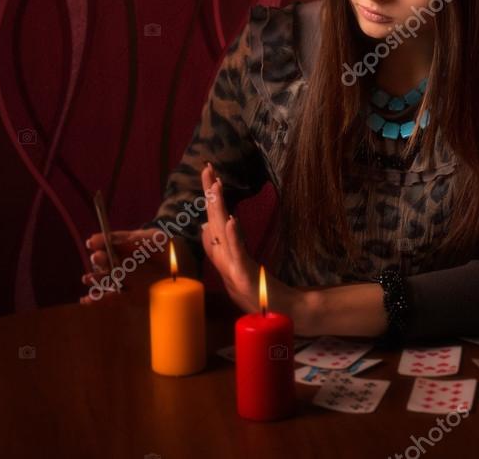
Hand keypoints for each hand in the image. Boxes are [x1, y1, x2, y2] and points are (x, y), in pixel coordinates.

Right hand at [79, 228, 169, 303]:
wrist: (186, 268)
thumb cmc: (169, 249)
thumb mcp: (156, 238)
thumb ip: (135, 239)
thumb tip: (111, 239)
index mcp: (127, 245)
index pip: (110, 242)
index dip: (100, 241)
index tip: (93, 242)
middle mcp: (122, 261)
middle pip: (107, 261)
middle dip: (101, 260)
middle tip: (98, 258)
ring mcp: (125, 279)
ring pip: (106, 279)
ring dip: (96, 279)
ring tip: (88, 279)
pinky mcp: (128, 295)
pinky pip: (112, 298)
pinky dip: (98, 300)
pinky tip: (86, 300)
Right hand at [200, 163, 306, 323]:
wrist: (274, 310)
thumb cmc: (255, 289)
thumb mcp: (235, 262)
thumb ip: (220, 243)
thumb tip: (204, 223)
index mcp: (223, 249)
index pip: (213, 216)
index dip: (210, 194)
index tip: (209, 169)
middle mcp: (224, 255)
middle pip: (214, 219)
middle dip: (210, 193)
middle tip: (207, 168)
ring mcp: (232, 265)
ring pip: (221, 233)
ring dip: (218, 209)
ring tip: (216, 186)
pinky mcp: (243, 274)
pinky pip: (237, 252)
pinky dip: (233, 236)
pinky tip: (231, 221)